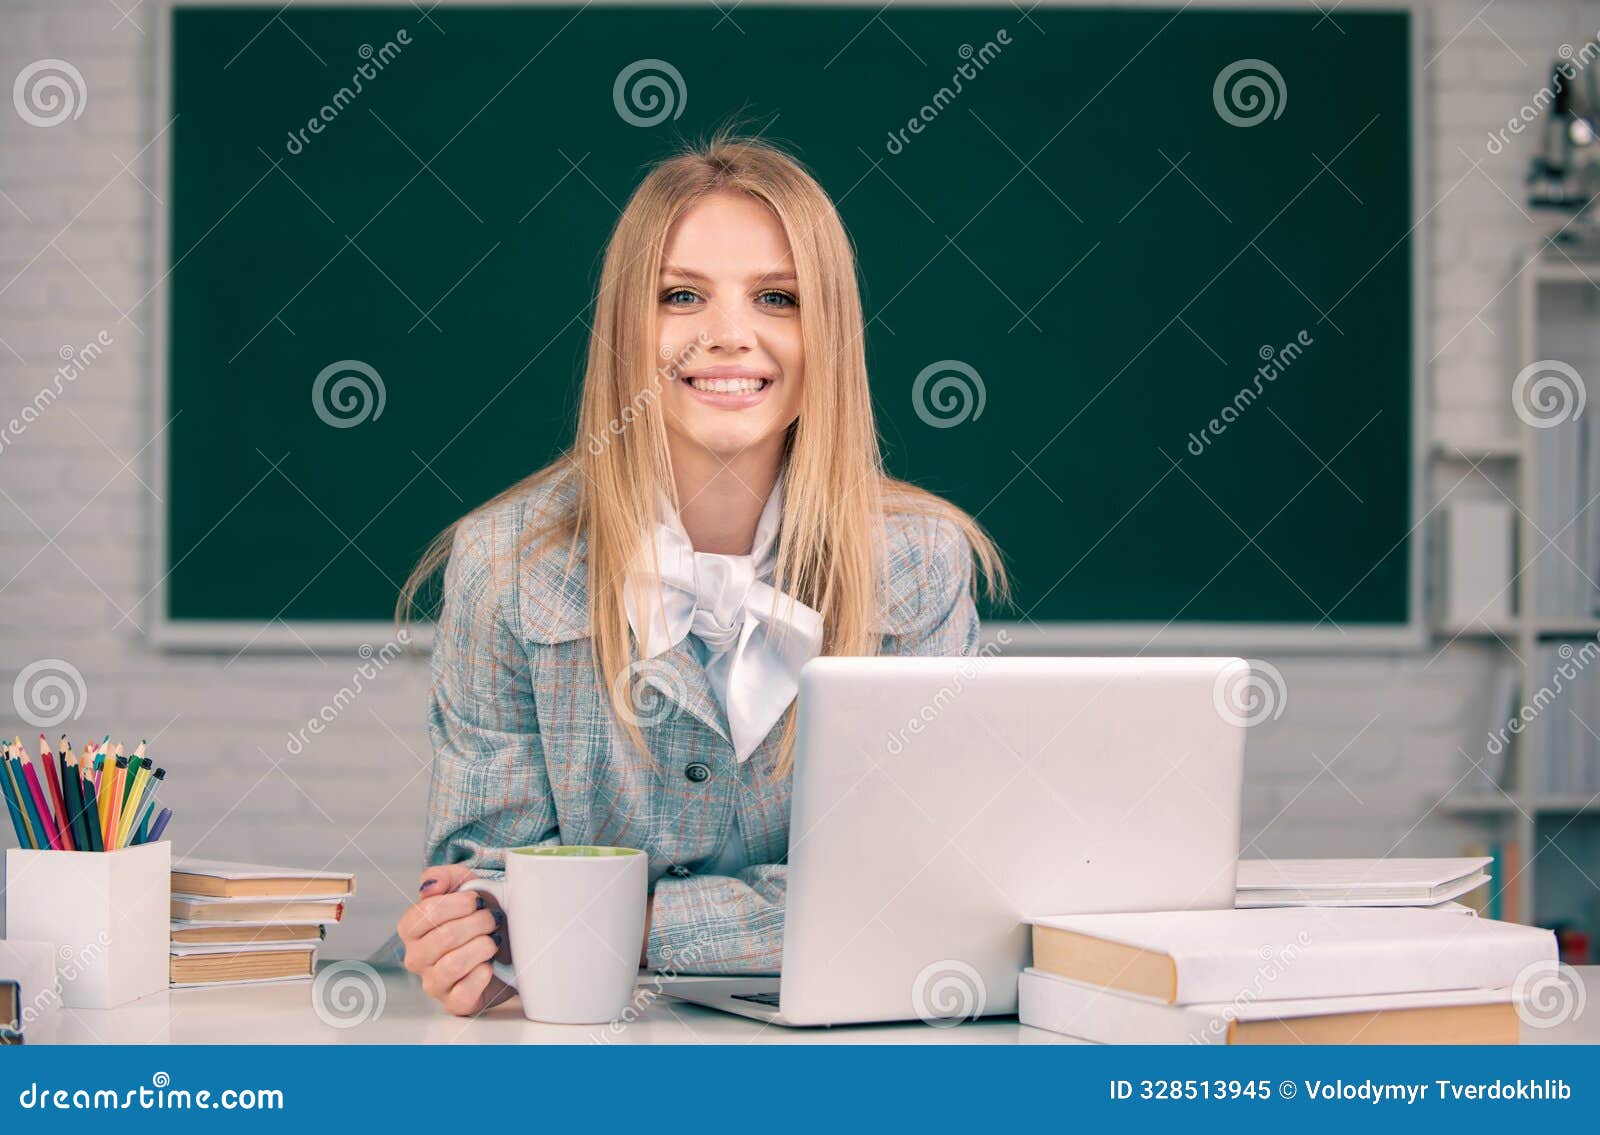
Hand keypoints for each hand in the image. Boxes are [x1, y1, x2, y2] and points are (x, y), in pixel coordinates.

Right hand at [398, 864, 513, 1016]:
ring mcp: (433, 982)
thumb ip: (442, 876)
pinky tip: (489, 964)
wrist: (506, 946)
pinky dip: (483, 974)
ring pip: (454, 964)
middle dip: (477, 923)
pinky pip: (465, 991)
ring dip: (483, 946)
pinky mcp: (454, 1003)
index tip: (476, 900)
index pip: (426, 913)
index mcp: (412, 929)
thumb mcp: (463, 885)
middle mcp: (416, 958)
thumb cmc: (479, 915)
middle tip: (492, 919)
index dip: (458, 904)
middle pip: (444, 937)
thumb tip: (428, 886)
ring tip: (493, 940)